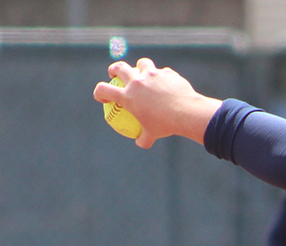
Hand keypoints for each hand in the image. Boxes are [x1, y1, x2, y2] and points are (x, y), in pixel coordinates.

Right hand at [93, 58, 223, 148]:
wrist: (186, 113)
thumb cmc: (166, 126)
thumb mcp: (152, 135)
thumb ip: (143, 139)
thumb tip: (140, 142)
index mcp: (128, 97)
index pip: (104, 90)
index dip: (99, 92)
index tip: (102, 96)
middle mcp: (137, 82)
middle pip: (120, 67)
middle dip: (114, 69)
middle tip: (115, 74)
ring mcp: (152, 75)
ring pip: (142, 64)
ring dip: (140, 67)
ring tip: (143, 72)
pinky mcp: (167, 73)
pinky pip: (163, 73)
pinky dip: (163, 77)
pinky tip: (167, 83)